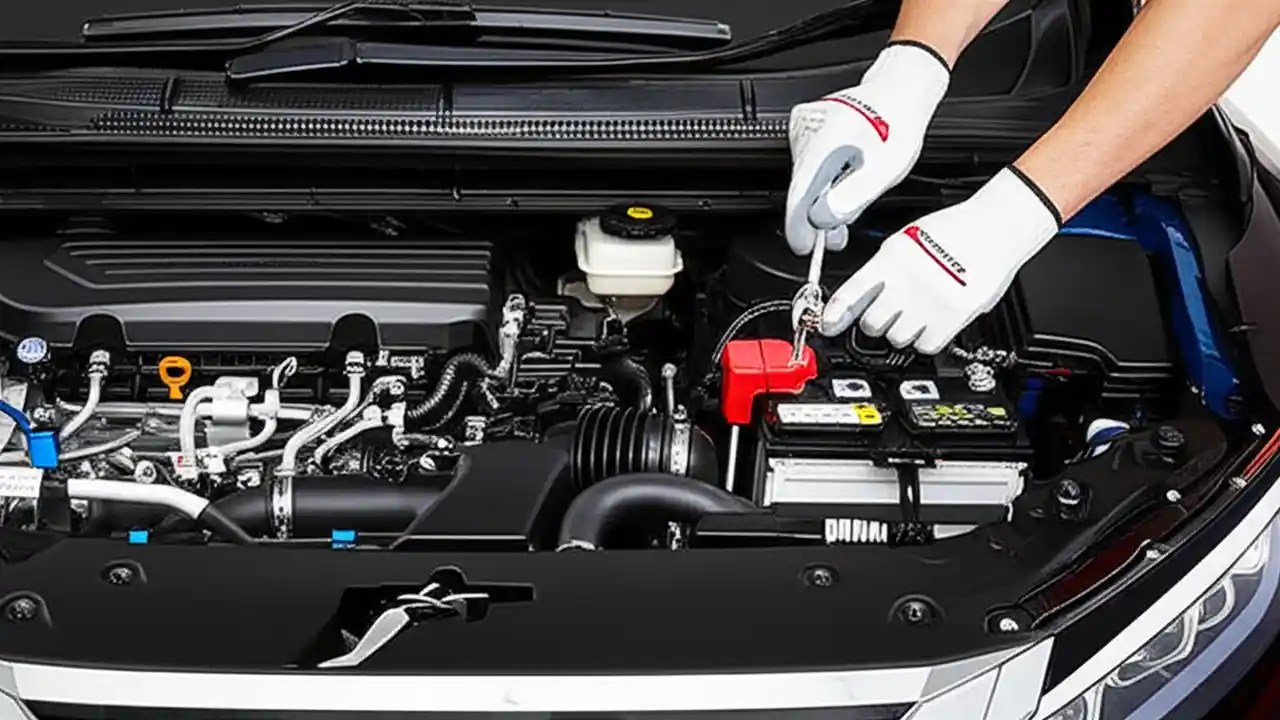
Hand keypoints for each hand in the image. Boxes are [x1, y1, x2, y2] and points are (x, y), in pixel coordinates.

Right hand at [785, 42, 950, 255]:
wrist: (900, 87)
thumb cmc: (898, 123)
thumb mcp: (884, 170)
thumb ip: (851, 198)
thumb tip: (823, 220)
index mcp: (827, 142)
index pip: (800, 195)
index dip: (800, 227)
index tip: (804, 247)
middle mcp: (808, 132)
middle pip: (802, 187)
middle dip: (816, 215)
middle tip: (834, 237)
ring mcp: (803, 126)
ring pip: (805, 175)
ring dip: (820, 196)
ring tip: (843, 207)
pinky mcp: (805, 124)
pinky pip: (808, 160)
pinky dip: (821, 175)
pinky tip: (840, 178)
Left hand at [820, 168, 1062, 353]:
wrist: (997, 228)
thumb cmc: (955, 230)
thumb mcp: (907, 240)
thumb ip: (883, 269)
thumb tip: (860, 297)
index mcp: (891, 258)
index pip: (852, 293)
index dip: (834, 314)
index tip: (827, 326)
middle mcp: (907, 282)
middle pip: (871, 323)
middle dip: (875, 322)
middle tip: (888, 314)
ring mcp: (930, 301)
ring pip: (897, 338)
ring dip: (902, 332)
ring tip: (916, 314)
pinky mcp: (953, 317)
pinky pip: (926, 345)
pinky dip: (926, 340)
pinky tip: (932, 324)